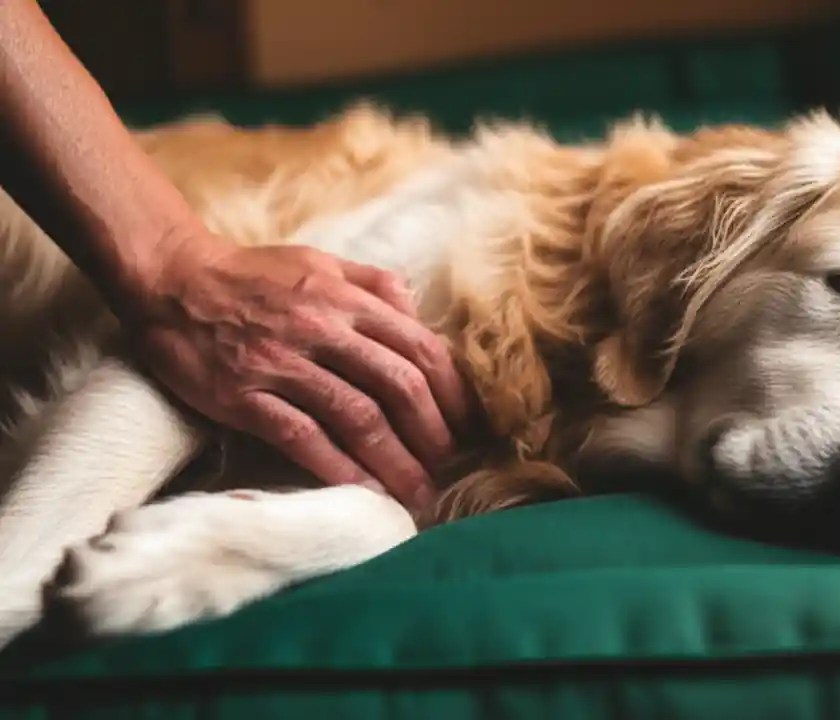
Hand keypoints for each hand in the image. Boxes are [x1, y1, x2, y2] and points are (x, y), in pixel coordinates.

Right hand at [118, 231, 471, 519]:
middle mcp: (321, 329)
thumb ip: (376, 285)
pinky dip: (337, 468)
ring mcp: (282, 364)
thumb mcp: (321, 263)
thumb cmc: (254, 276)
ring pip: (357, 417)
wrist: (171, 280)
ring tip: (417, 492)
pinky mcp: (244, 396)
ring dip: (394, 461)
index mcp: (346, 299)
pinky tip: (363, 493)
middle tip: (449, 466)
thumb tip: (422, 318)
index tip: (468, 424)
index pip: (418, 347)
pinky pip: (301, 437)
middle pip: (397, 386)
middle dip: (432, 432)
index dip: (451, 390)